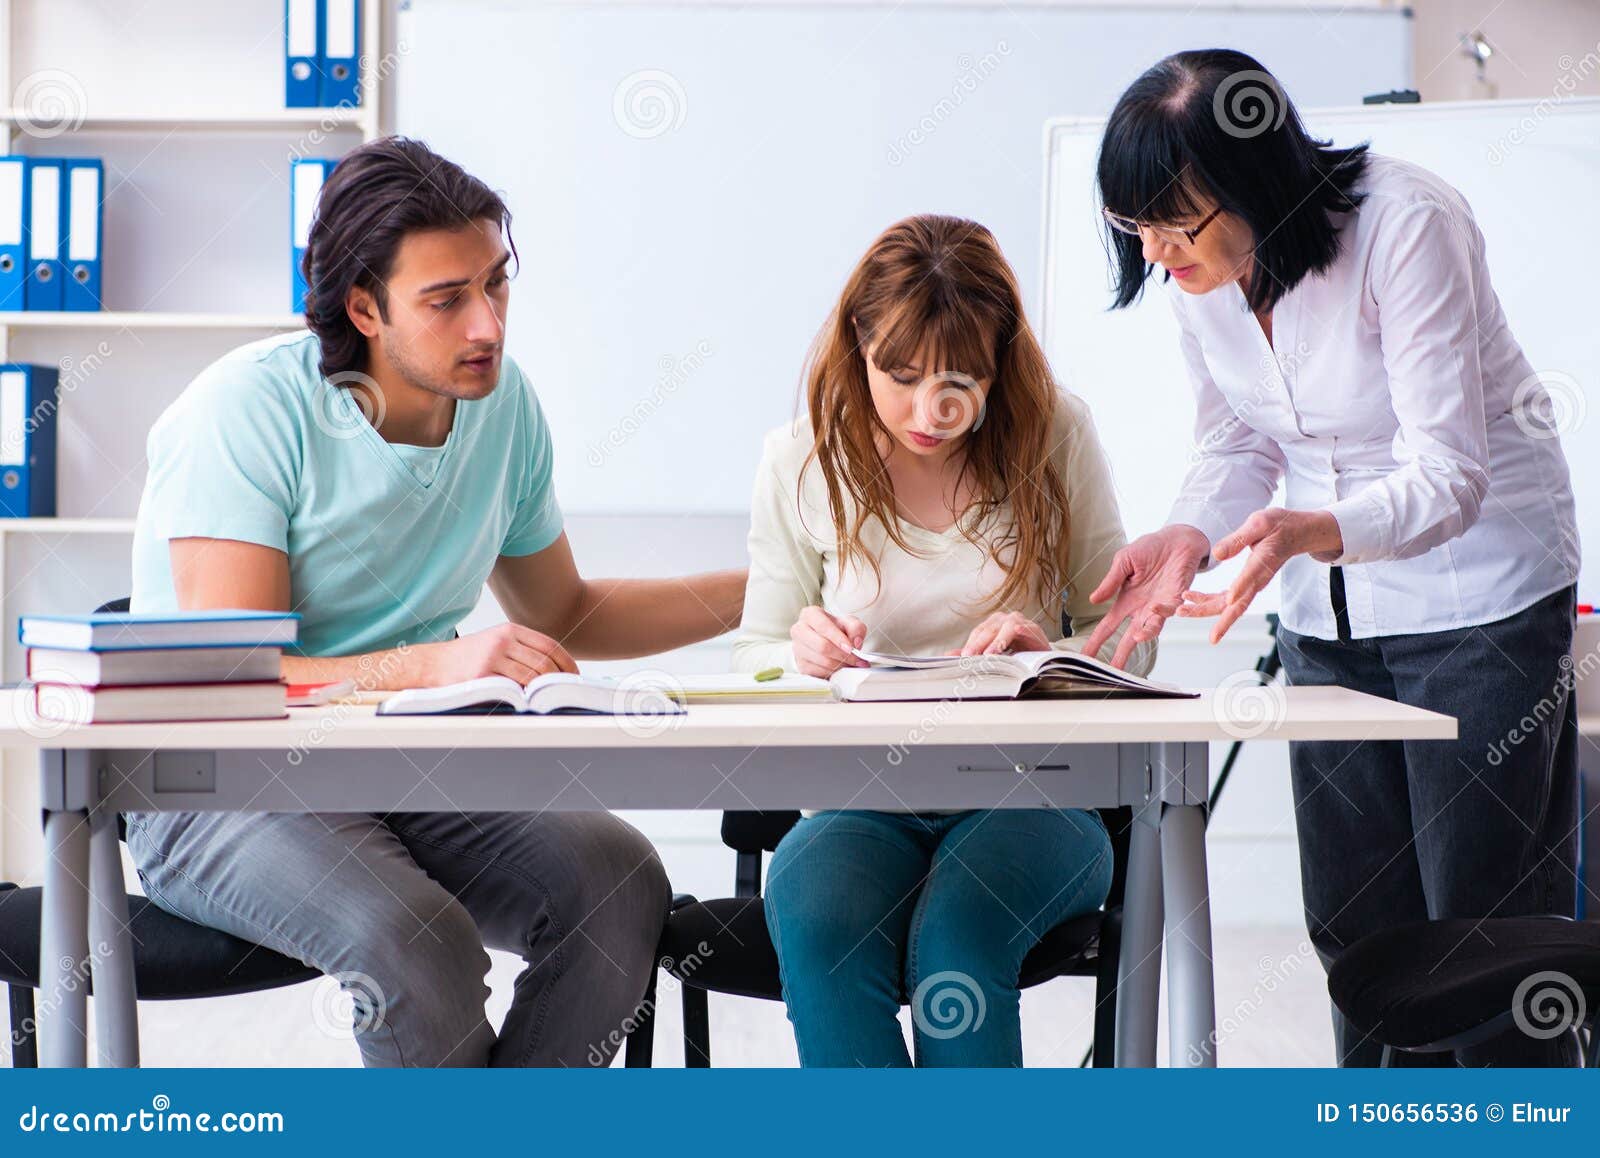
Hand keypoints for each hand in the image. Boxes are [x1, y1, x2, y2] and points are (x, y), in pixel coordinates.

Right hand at [418, 622, 578, 685]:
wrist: (431, 664)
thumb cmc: (467, 657)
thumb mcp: (495, 642)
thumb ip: (521, 649)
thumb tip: (553, 668)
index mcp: (509, 630)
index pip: (549, 645)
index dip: (567, 663)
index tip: (575, 676)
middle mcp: (503, 640)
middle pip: (544, 662)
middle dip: (559, 679)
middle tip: (565, 693)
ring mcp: (492, 657)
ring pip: (532, 675)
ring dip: (544, 690)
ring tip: (550, 699)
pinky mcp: (482, 675)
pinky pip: (513, 688)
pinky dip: (525, 696)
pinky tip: (530, 702)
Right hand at [790, 606, 868, 678]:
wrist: (828, 641)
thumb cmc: (837, 630)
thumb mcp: (850, 623)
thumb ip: (856, 628)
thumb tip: (856, 642)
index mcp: (810, 614)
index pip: (823, 626)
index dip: (838, 639)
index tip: (851, 648)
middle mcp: (799, 630)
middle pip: (822, 646)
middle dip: (842, 655)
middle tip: (856, 659)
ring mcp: (797, 648)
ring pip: (821, 661)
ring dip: (840, 665)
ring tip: (851, 664)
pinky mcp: (800, 665)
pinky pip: (819, 672)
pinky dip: (833, 672)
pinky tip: (840, 668)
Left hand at [953, 611, 1051, 656]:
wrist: (1042, 654)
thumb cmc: (1017, 652)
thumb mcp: (993, 653)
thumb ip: (973, 653)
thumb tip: (948, 656)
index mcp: (993, 623)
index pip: (978, 633)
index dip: (970, 645)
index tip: (962, 658)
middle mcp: (1004, 619)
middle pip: (988, 631)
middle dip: (978, 645)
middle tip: (970, 658)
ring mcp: (1019, 621)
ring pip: (1003, 629)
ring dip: (996, 642)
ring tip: (989, 654)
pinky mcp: (1033, 628)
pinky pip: (1023, 629)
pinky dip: (1018, 632)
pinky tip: (1013, 635)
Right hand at [1081, 524, 1210, 667]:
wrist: (1177, 540)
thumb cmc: (1150, 548)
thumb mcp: (1124, 561)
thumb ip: (1110, 581)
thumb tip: (1093, 600)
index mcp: (1125, 601)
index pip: (1108, 626)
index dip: (1096, 641)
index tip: (1085, 656)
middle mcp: (1141, 609)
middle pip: (1128, 637)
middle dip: (1120, 654)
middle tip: (1112, 671)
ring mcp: (1159, 607)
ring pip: (1150, 628)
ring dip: (1143, 635)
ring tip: (1135, 640)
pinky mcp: (1176, 600)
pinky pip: (1168, 611)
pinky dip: (1161, 613)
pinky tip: (1153, 610)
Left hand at [1178, 508, 1342, 642]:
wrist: (1297, 533)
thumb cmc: (1279, 525)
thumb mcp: (1259, 522)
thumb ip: (1239, 538)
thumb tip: (1217, 554)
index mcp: (1262, 562)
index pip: (1250, 578)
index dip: (1240, 588)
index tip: (1228, 599)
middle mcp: (1257, 579)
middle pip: (1235, 603)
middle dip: (1208, 610)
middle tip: (1181, 612)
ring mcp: (1252, 584)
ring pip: (1228, 606)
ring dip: (1203, 609)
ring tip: (1180, 609)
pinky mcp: (1247, 584)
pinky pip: (1227, 599)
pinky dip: (1209, 601)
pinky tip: (1191, 599)